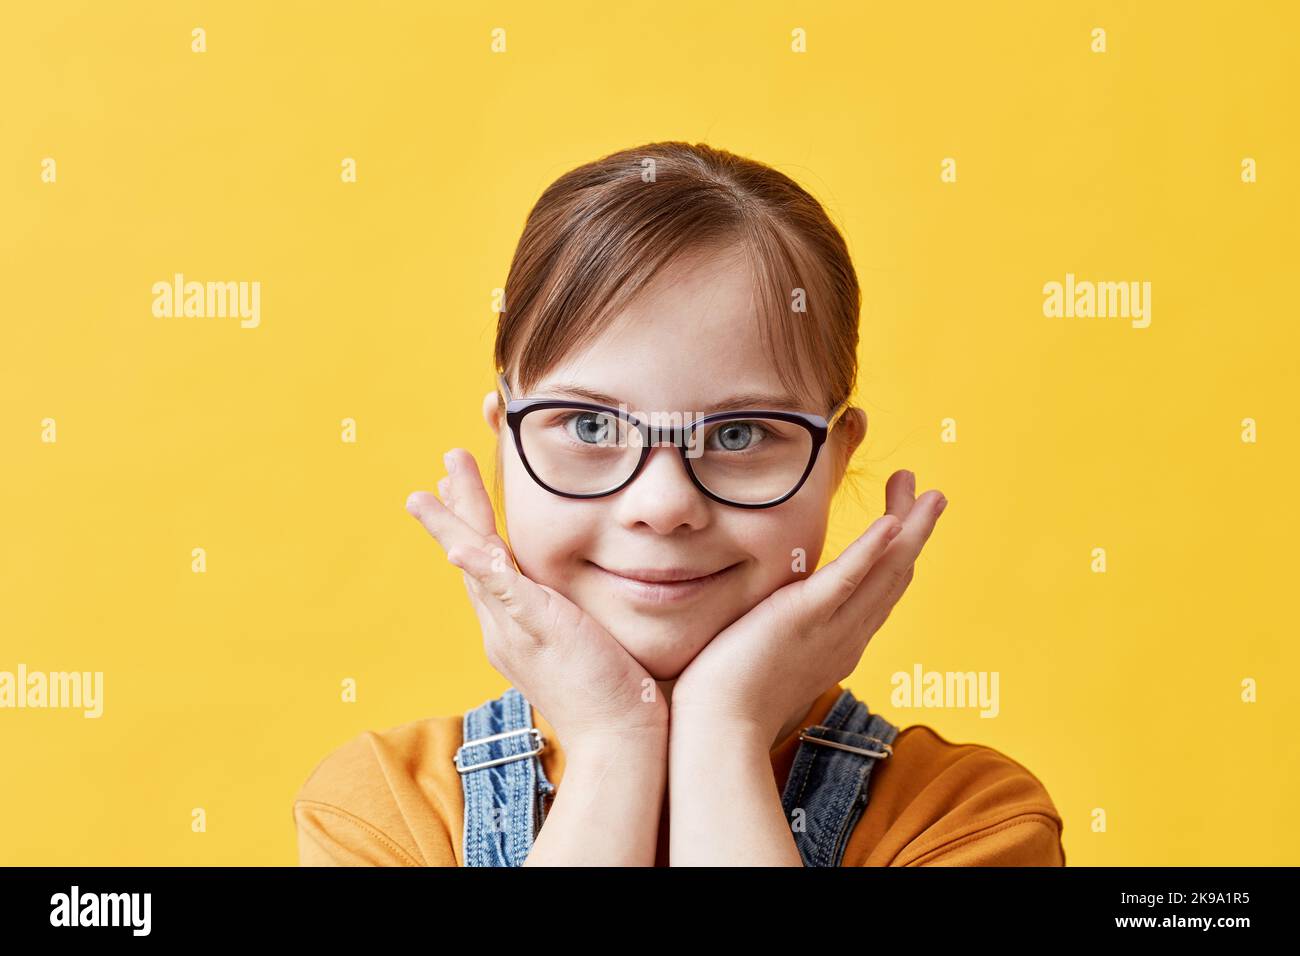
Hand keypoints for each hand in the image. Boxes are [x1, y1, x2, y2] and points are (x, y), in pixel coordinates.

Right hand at [405, 448, 667, 753]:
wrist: (619, 739)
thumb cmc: (615, 693)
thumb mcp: (586, 643)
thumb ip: (576, 615)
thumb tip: (587, 595)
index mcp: (515, 628)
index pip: (486, 568)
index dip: (470, 527)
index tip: (457, 490)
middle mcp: (504, 629)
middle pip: (471, 558)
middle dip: (455, 509)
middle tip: (447, 463)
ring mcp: (517, 631)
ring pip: (476, 567)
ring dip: (454, 524)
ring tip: (435, 486)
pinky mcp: (539, 632)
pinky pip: (504, 594)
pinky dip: (481, 568)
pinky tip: (463, 545)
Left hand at [669, 470, 945, 746]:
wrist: (719, 729)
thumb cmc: (733, 699)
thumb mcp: (774, 656)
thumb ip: (787, 632)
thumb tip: (776, 616)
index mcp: (841, 644)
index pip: (881, 592)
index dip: (898, 554)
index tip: (903, 520)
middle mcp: (847, 636)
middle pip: (895, 575)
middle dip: (915, 530)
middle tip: (930, 492)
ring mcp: (830, 628)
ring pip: (885, 572)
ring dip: (910, 528)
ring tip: (928, 492)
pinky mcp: (803, 617)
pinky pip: (845, 580)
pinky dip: (870, 550)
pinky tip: (891, 522)